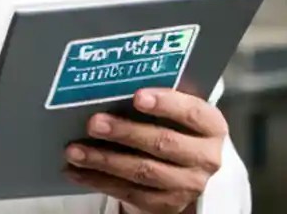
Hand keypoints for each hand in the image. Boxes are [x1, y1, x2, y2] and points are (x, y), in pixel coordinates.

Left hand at [64, 88, 226, 213]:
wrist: (182, 168)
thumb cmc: (171, 127)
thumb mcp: (172, 110)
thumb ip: (152, 99)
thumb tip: (110, 85)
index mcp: (211, 127)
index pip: (192, 113)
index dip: (166, 104)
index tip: (137, 96)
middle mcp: (205, 158)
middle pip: (163, 143)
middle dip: (125, 132)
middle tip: (93, 123)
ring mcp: (187, 185)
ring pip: (143, 171)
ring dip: (104, 160)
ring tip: (75, 150)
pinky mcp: (166, 204)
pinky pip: (129, 193)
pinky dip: (98, 180)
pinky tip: (76, 170)